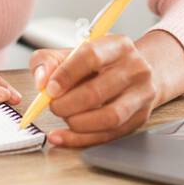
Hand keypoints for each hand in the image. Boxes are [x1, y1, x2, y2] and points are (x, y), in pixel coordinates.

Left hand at [28, 34, 160, 147]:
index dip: (66, 74)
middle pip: (97, 91)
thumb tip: (41, 80)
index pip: (91, 56)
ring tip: (64, 118)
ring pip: (109, 117)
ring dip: (77, 123)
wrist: (136, 73)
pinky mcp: (140, 117)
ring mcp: (141, 94)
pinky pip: (109, 135)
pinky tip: (64, 136)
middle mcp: (135, 69)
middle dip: (67, 104)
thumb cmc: (102, 63)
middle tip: (53, 106)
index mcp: (118, 45)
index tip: (49, 89)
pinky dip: (81, 139)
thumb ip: (49, 60)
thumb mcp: (74, 52)